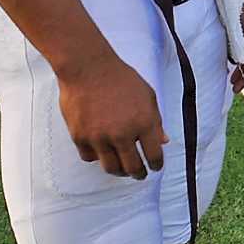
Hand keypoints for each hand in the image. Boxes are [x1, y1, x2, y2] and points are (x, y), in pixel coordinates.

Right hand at [59, 52, 166, 178]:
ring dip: (119, 171)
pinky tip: (102, 153)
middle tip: (139, 174)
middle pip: (132, 167)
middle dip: (138, 174)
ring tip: (122, 169)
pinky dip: (97, 157)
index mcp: (144, 123)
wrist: (88, 68)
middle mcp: (122, 134)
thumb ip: (156, 121)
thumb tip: (163, 142)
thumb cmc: (121, 79)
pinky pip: (90, 157)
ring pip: (111, 168)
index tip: (155, 168)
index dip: (156, 165)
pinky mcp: (80, 137)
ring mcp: (100, 137)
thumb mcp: (148, 96)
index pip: (154, 155)